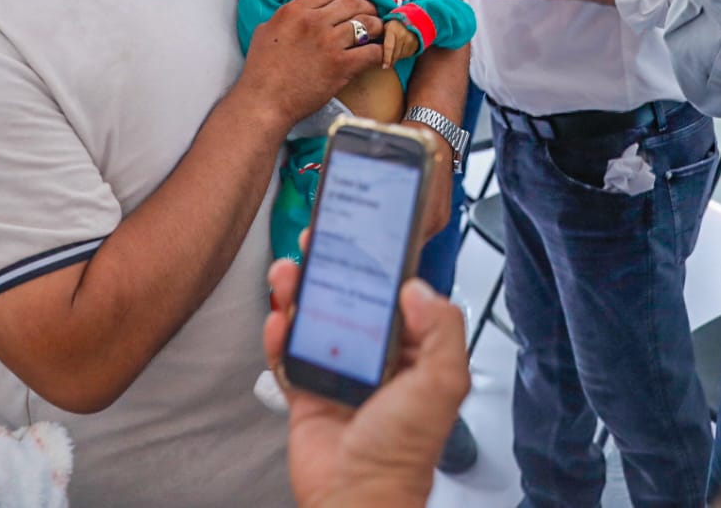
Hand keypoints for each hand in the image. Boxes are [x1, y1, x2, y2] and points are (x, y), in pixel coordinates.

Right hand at [235, 0, 384, 131]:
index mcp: (295, 10)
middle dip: (367, 5)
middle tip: (372, 12)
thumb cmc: (260, 70)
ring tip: (380, 30)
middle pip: (352, 2)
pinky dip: (380, 51)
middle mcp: (314, 21)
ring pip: (367, 23)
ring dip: (377, 25)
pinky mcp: (342, 65)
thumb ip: (285, 18)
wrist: (264, 101)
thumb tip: (300, 14)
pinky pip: (371, 52)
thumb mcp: (265, 31)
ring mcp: (329, 42)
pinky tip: (380, 53)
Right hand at [264, 262, 469, 507]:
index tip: (364, 239)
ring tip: (287, 275)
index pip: (396, 296)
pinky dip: (278, 335)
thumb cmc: (403, 451)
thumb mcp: (442, 383)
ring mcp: (339, 372)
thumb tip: (418, 288)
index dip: (379, 266)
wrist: (355, 496)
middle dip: (331, 270)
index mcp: (414, 352)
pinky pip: (288, 354)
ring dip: (298, 294)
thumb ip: (443, 329)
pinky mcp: (307, 390)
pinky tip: (277, 320)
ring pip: (315, 319)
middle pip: (349, 300)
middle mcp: (377, 358)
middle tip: (317, 244)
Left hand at [381, 19, 419, 69]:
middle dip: (390, 61)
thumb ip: (378, 37)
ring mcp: (411, 38)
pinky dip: (403, 55)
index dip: (386, 58)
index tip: (384, 67)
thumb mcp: (384, 28)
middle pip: (395, 54)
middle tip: (386, 65)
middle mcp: (403, 33)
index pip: (389, 47)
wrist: (408, 20)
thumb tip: (369, 52)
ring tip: (393, 54)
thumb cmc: (391, 26)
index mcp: (392, 29)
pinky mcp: (416, 43)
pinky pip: (408, 54)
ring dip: (396, 58)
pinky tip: (400, 50)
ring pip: (401, 55)